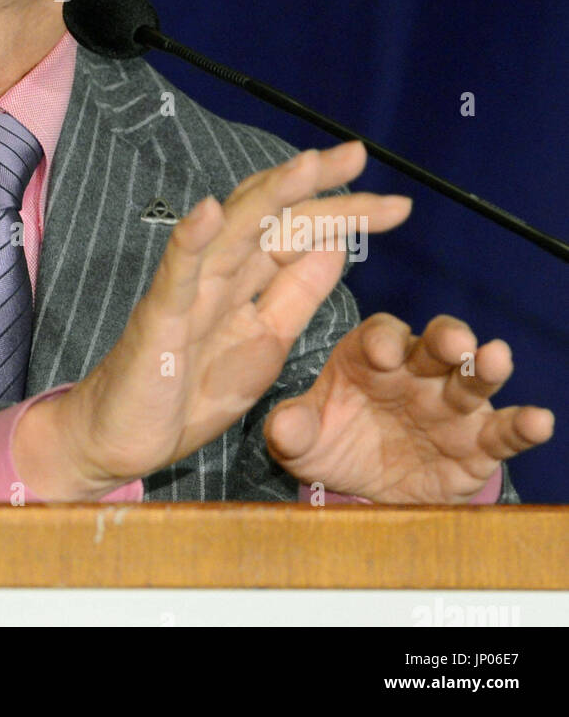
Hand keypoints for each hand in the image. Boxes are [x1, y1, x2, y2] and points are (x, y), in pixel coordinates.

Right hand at [12, 140, 411, 498]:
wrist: (119, 440)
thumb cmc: (185, 393)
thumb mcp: (263, 346)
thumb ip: (294, 297)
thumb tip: (334, 247)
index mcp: (247, 285)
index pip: (298, 234)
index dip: (344, 215)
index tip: (396, 202)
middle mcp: (218, 277)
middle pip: (271, 219)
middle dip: (316, 187)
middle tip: (358, 153)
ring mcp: (186, 293)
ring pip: (231, 234)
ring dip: (267, 196)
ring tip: (307, 165)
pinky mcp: (157, 321)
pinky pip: (175, 277)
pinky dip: (191, 241)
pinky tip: (210, 212)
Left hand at [263, 312, 555, 501]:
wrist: (362, 485)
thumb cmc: (331, 440)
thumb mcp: (301, 437)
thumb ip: (292, 428)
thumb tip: (284, 426)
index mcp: (368, 357)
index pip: (378, 336)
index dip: (382, 340)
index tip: (383, 351)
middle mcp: (415, 372)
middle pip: (434, 345)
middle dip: (445, 339)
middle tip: (455, 342)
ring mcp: (449, 406)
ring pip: (472, 379)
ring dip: (485, 369)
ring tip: (496, 359)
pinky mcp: (477, 444)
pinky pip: (503, 432)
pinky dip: (523, 426)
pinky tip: (539, 421)